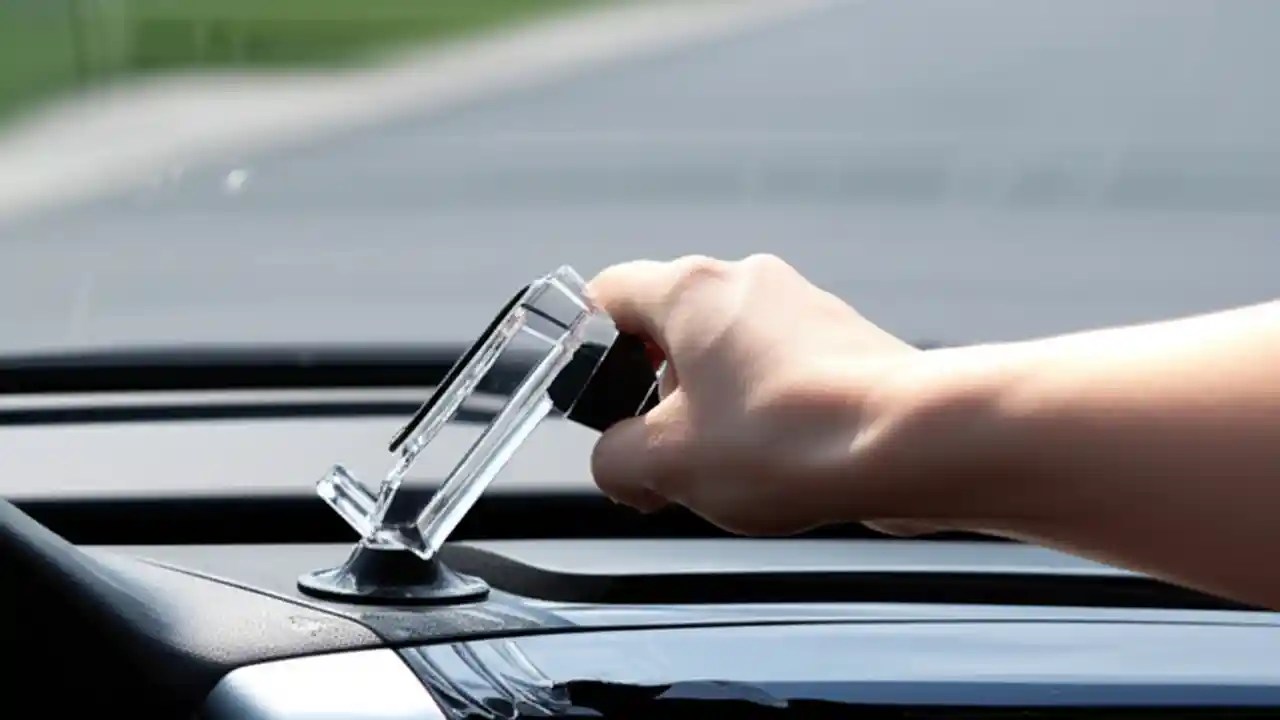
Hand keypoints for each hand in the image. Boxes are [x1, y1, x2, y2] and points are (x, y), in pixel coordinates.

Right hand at [586, 254, 922, 534]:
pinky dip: (762, 411)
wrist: (909, 440)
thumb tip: (619, 462)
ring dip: (710, 407)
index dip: (587, 348)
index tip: (596, 397)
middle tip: (662, 453)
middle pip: (670, 329)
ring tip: (726, 468)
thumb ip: (614, 460)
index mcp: (690, 290)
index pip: (607, 293)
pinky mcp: (841, 341)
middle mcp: (746, 281)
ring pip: (726, 353)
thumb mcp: (665, 465)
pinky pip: (777, 370)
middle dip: (655, 395)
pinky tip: (777, 462)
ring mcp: (800, 307)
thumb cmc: (787, 438)